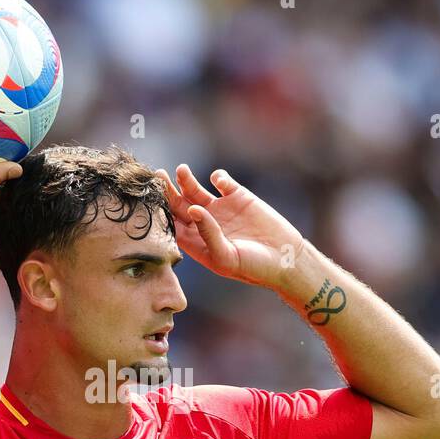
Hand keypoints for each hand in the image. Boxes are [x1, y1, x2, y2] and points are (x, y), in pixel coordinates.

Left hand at [157, 164, 305, 288]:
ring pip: (196, 190)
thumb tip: (192, 209)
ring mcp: (221, 209)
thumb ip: (208, 234)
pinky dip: (218, 177)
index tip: (153, 201)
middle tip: (158, 177)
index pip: (172, 225)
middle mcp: (205, 224)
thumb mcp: (227, 257)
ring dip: (186, 180)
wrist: (286, 259)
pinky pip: (222, 182)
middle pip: (179, 205)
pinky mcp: (238, 197)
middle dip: (168, 191)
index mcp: (197, 242)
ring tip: (181, 170)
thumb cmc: (253, 267)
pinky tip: (218, 181)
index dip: (162, 213)